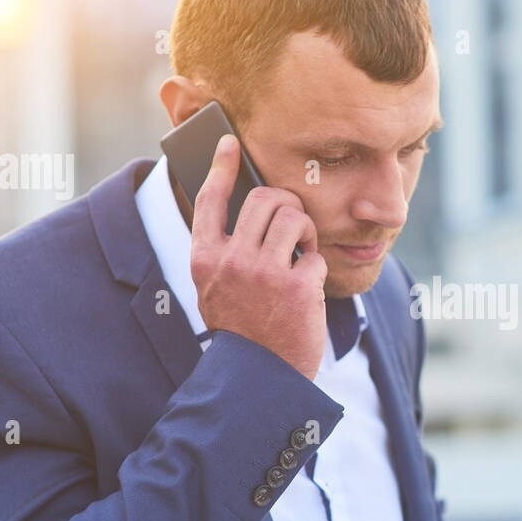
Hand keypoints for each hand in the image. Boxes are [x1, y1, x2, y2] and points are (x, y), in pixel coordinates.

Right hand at [190, 134, 327, 379]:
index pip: (209, 199)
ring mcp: (264, 273)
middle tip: (294, 226)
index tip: (229, 142)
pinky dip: (316, 270)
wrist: (259, 378)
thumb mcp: (215, 289)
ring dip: (306, 232)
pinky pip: (315, 257)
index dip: (221, 166)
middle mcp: (231, 261)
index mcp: (205, 259)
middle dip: (287, 205)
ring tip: (302, 255)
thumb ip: (224, 252)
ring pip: (295, 218)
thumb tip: (246, 208)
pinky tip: (307, 289)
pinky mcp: (296, 288)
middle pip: (264, 199)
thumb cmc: (242, 330)